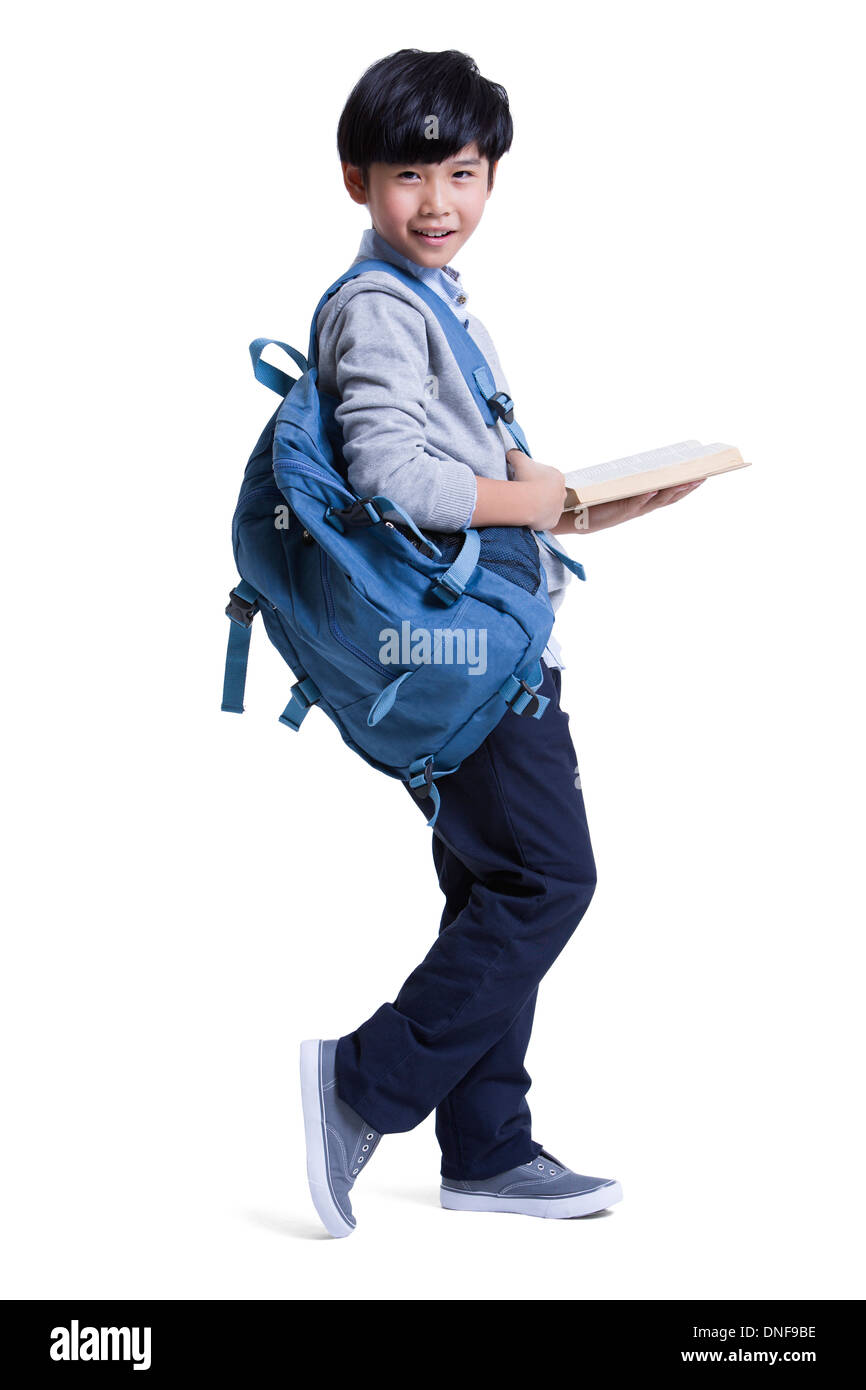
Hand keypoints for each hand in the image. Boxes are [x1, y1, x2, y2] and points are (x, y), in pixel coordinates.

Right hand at [506, 449, 566, 529]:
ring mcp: (559, 508)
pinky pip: (545, 519)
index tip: (525, 482)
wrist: (528, 502)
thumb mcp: (519, 460)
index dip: (534, 479)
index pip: (546, 477)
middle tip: (525, 495)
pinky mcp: (554, 521)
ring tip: (526, 506)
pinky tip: (529, 516)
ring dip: (540, 506)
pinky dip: (538, 518)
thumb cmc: (526, 479)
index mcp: (558, 477)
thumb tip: (511, 453)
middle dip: (539, 493)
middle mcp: (562, 492)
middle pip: (549, 492)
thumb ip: (515, 454)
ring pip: (549, 507)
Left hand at [573, 477, 706, 532]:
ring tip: (687, 480)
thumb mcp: (616, 487)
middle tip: (703, 475)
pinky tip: (654, 488)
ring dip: (673, 491)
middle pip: (670, 498)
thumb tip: (640, 462)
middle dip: (687, 487)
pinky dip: (646, 497)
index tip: (703, 474)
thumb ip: (630, 478)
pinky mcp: (619, 512)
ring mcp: (632, 510)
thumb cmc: (595, 501)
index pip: (670, 493)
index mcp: (643, 501)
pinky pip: (636, 504)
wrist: (575, 515)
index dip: (686, 486)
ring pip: (657, 501)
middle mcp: (641, 507)